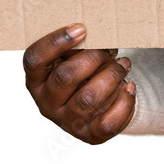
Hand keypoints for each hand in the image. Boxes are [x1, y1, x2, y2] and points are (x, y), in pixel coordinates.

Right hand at [23, 24, 135, 143]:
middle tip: (110, 50)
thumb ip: (78, 47)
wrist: (105, 104)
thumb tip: (92, 33)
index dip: (56, 41)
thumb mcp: (76, 57)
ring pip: (89, 97)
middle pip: (65, 76)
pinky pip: (108, 121)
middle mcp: (47, 103)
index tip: (82, 28)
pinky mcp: (90, 135)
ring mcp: (68, 122)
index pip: (34, 59)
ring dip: (111, 75)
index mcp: (37, 79)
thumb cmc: (87, 73)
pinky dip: (124, 101)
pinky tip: (129, 87)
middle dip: (94, 57)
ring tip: (123, 65)